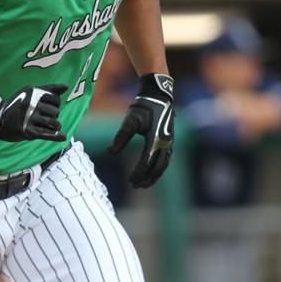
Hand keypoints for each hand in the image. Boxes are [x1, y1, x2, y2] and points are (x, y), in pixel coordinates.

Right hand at [0, 84, 67, 142]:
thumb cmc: (19, 104)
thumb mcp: (31, 92)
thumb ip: (49, 89)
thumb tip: (66, 87)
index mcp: (33, 92)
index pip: (56, 99)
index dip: (55, 104)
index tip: (48, 106)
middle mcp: (31, 104)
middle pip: (55, 112)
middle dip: (53, 115)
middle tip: (44, 116)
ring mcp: (29, 118)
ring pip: (53, 123)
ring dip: (56, 125)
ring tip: (53, 125)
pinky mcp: (27, 131)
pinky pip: (47, 134)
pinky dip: (56, 136)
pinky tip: (63, 137)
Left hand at [107, 73, 174, 187]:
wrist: (159, 95)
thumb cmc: (143, 107)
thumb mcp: (130, 120)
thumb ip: (121, 137)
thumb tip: (110, 152)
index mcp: (155, 139)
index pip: (146, 161)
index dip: (138, 173)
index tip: (130, 180)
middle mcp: (165, 142)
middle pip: (157, 167)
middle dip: (147, 178)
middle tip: (136, 186)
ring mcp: (169, 142)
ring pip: (164, 164)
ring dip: (155, 176)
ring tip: (144, 184)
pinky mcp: (170, 140)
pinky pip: (166, 159)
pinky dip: (159, 168)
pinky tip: (152, 171)